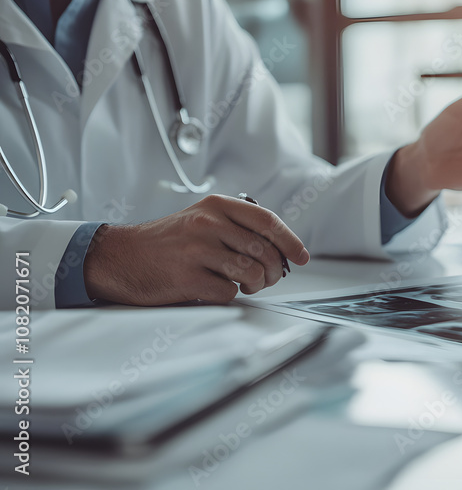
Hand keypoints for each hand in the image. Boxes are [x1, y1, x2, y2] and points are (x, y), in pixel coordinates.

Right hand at [83, 195, 309, 304]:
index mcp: (216, 206)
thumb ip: (236, 227)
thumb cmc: (166, 242)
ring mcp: (196, 250)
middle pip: (264, 251)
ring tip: (245, 285)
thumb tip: (280, 249)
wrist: (119, 257)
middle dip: (273, 271)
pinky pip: (228, 293)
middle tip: (267, 279)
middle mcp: (208, 224)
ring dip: (254, 285)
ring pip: (251, 273)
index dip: (290, 241)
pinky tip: (215, 288)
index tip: (302, 256)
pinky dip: (228, 296)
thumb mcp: (200, 219)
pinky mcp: (187, 278)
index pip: (267, 221)